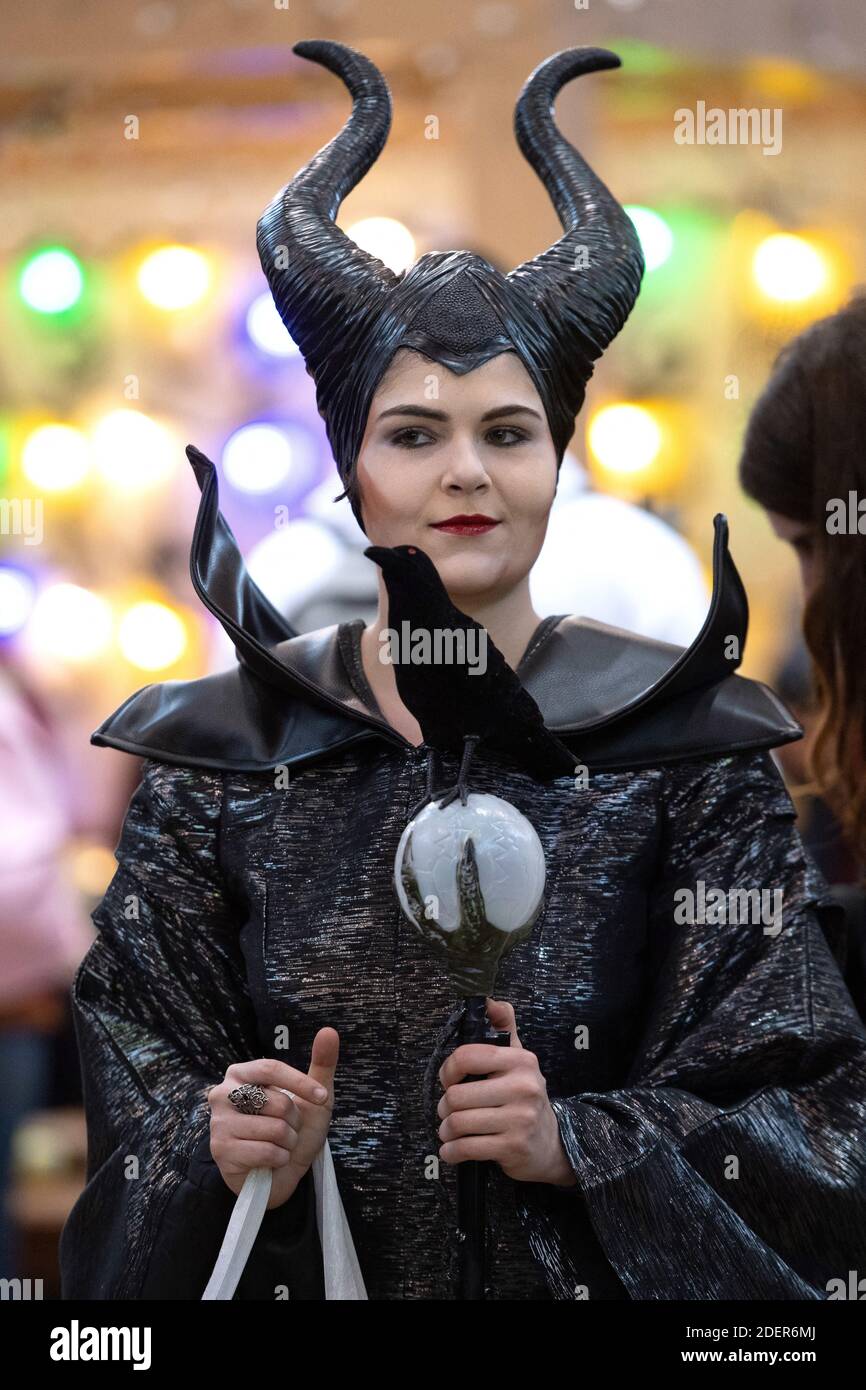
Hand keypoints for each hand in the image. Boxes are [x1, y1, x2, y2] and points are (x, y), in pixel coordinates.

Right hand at [206, 1028, 338, 1208]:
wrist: (280, 1174)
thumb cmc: (293, 1130)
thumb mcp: (313, 1098)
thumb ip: (321, 1064)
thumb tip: (329, 1031)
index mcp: (241, 1073)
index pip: (272, 1069)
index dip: (301, 1084)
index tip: (321, 1099)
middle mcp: (223, 1093)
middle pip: (277, 1101)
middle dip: (294, 1121)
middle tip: (288, 1129)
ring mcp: (219, 1123)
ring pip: (274, 1129)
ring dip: (288, 1142)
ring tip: (280, 1144)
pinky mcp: (221, 1150)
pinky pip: (266, 1151)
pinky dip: (279, 1158)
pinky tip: (271, 1161)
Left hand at [437, 999, 576, 1187]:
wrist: (551, 1143)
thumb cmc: (523, 1097)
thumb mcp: (518, 1059)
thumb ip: (504, 1027)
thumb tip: (489, 999)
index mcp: (521, 1060)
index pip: (467, 1056)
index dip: (448, 1070)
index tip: (448, 1080)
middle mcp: (524, 1086)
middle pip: (457, 1095)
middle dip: (444, 1107)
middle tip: (448, 1112)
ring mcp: (520, 1118)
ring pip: (458, 1122)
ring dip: (446, 1131)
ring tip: (450, 1131)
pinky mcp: (514, 1147)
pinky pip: (466, 1148)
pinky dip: (451, 1151)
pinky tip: (452, 1150)